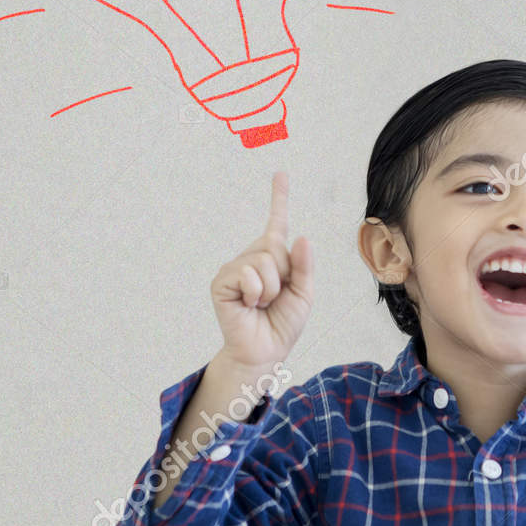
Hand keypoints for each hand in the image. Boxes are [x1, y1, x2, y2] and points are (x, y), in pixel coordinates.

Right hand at [210, 170, 313, 368]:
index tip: (280, 174)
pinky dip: (256, 293)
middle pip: (276, 246)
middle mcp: (252, 257)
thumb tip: (302, 237)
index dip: (278, 198)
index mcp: (273, 258)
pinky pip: (248, 275)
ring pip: (264, 261)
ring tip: (262, 304)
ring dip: (271, 288)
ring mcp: (235, 268)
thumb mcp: (304, 293)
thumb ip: (304, 266)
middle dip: (285, 275)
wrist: (266, 351)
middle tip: (275, 297)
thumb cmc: (282, 323)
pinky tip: (249, 305)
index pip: (277, 223)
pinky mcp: (221, 281)